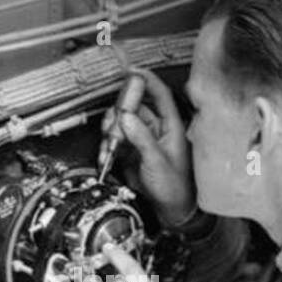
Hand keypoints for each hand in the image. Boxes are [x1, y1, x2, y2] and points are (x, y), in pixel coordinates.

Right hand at [102, 68, 195, 226]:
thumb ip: (142, 138)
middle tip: (112, 121)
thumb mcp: (158, 161)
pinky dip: (107, 145)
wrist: (170, 210)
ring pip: (122, 123)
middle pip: (135, 107)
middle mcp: (156, 129)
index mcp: (171, 126)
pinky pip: (116, 141)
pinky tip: (106, 155)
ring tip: (108, 143)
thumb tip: (127, 118)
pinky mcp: (131, 152)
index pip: (160, 94)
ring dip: (111, 130)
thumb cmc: (175, 188)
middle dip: (120, 111)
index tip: (132, 71)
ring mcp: (143, 140)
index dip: (147, 80)